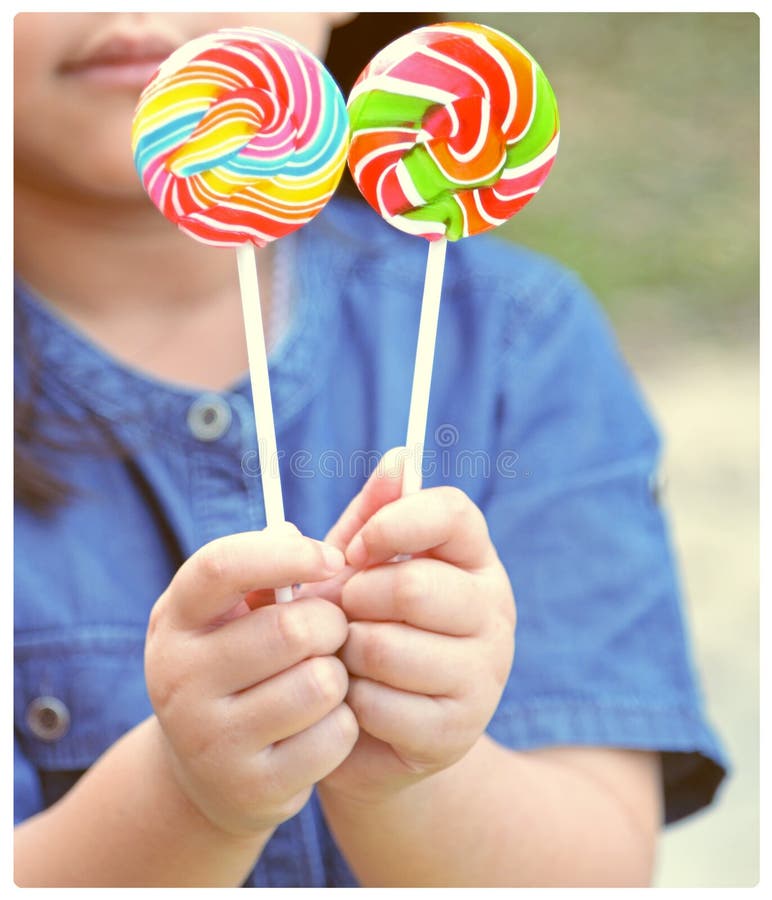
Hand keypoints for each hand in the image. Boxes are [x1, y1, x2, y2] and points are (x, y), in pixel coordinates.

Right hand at [144, 524, 358, 837]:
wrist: (217, 767)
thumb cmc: (251, 656)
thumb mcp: (259, 600)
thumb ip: (317, 540)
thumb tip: (398, 465)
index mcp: (176, 614)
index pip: (223, 566)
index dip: (288, 556)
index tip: (332, 559)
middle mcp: (177, 673)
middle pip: (291, 628)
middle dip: (332, 624)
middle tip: (332, 631)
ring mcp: (206, 735)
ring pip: (319, 684)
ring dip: (340, 675)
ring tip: (324, 675)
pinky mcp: (247, 785)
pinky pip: (333, 737)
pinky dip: (344, 723)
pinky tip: (322, 723)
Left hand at [316, 450, 515, 803]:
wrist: (372, 727)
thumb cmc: (365, 627)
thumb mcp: (363, 568)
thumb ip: (374, 516)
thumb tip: (398, 456)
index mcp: (475, 558)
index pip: (452, 512)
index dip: (391, 524)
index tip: (354, 550)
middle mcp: (494, 610)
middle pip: (412, 586)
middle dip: (354, 600)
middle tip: (344, 614)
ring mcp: (484, 674)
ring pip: (386, 647)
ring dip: (345, 653)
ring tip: (347, 658)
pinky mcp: (457, 731)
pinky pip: (379, 704)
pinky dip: (349, 702)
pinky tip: (356, 702)